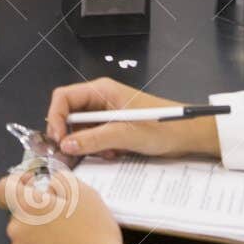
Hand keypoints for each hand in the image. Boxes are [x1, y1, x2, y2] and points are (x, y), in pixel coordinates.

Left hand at [0, 171, 122, 243]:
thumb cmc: (93, 234)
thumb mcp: (82, 191)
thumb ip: (59, 179)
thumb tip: (50, 185)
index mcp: (27, 207)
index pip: (2, 188)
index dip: (16, 181)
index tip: (32, 183)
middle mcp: (18, 230)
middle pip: (19, 211)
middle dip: (38, 209)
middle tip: (62, 213)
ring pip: (26, 232)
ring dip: (41, 230)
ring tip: (66, 234)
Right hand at [45, 77, 220, 158]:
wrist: (188, 135)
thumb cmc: (164, 126)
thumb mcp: (126, 134)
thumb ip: (95, 139)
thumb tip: (67, 143)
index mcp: (101, 90)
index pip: (64, 97)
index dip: (55, 117)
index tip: (57, 138)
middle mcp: (100, 99)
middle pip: (69, 114)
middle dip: (69, 135)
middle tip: (72, 154)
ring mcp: (105, 114)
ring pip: (80, 130)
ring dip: (87, 144)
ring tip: (105, 152)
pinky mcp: (112, 127)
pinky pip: (93, 138)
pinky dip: (98, 149)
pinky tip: (113, 153)